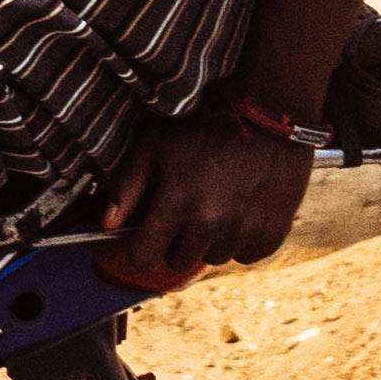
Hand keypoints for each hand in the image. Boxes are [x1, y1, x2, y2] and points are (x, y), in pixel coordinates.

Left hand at [102, 104, 313, 295]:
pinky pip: (246, 256)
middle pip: (179, 261)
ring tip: (217, 205)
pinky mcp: (272, 233)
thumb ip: (128, 186)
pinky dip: (241, 241)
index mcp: (178, 204)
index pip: (145, 258)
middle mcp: (211, 223)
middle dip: (176, 243)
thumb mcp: (157, 144)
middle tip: (185, 213)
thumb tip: (107, 223)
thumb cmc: (208, 126)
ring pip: (214, 257)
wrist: (271, 118)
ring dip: (210, 240)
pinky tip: (241, 212)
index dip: (141, 250)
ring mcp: (244, 231)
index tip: (147, 239)